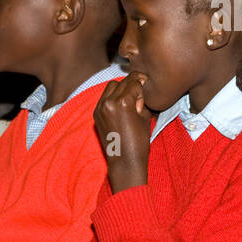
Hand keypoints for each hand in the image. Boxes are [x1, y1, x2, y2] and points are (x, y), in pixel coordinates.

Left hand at [93, 73, 151, 192]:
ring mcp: (100, 108)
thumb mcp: (145, 116)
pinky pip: (104, 97)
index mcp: (123, 102)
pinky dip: (112, 97)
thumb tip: (138, 88)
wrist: (124, 161)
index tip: (145, 86)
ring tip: (128, 101)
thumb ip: (141, 98)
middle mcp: (109, 102)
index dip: (142, 84)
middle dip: (132, 86)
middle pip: (122, 82)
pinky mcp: (96, 114)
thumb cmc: (139, 141)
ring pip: (111, 86)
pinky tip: (120, 107)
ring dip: (121, 89)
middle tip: (138, 96)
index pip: (134, 81)